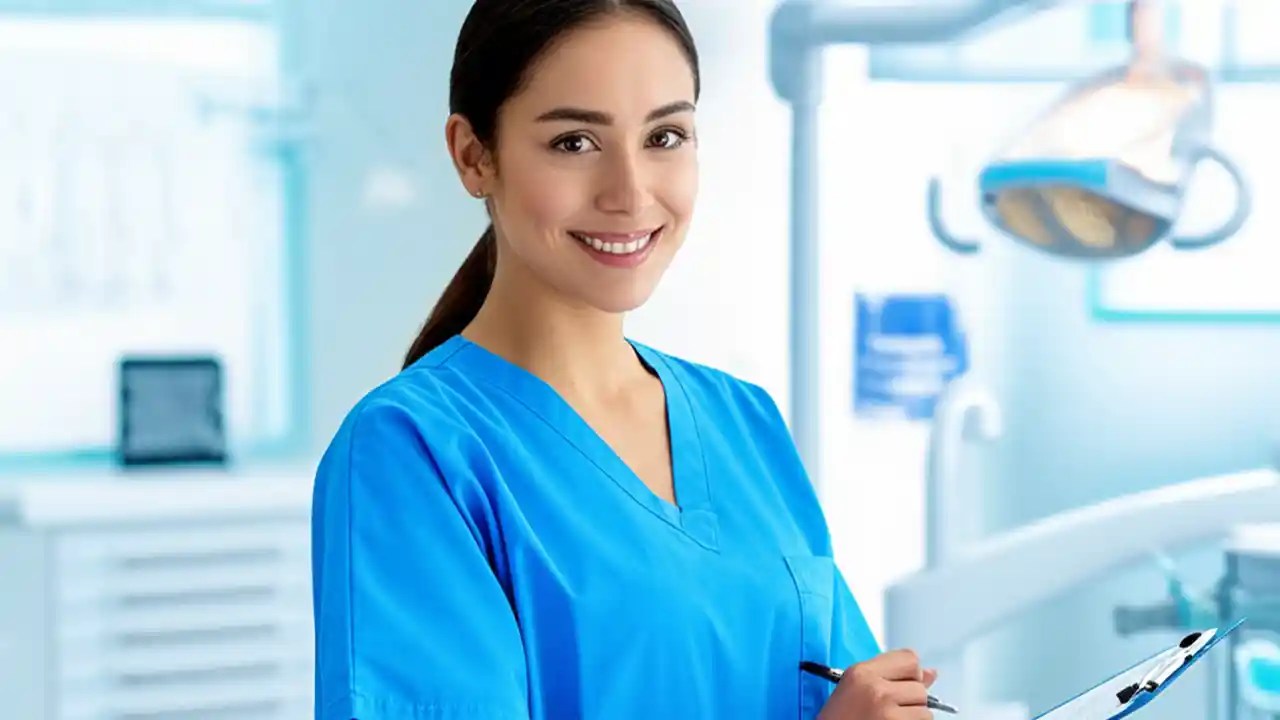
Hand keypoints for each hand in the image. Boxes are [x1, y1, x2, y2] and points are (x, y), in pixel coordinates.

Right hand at [816, 649, 938, 719]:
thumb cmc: (839, 719)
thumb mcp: (856, 689)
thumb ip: (892, 677)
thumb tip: (931, 673)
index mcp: (861, 673)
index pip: (910, 659)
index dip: (910, 674)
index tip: (901, 685)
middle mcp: (875, 689)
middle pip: (919, 687)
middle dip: (910, 700)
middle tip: (888, 711)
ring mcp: (887, 711)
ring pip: (925, 711)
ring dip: (913, 718)